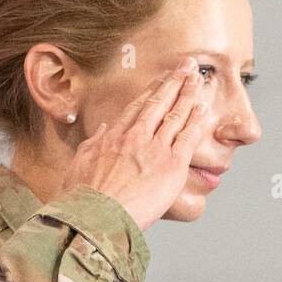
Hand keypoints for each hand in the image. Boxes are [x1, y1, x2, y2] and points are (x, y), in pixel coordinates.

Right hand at [58, 59, 209, 231]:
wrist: (95, 216)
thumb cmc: (83, 197)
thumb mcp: (79, 164)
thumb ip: (93, 144)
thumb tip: (102, 129)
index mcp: (113, 137)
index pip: (136, 108)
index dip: (152, 91)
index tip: (162, 79)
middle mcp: (135, 137)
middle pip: (158, 103)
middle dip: (174, 82)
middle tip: (186, 66)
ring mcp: (154, 149)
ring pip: (175, 115)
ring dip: (188, 94)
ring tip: (197, 79)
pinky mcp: (171, 165)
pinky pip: (188, 138)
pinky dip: (196, 121)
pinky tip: (202, 108)